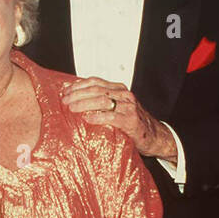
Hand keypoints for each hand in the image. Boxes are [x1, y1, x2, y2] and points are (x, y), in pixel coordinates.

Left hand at [61, 76, 176, 159]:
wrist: (154, 137)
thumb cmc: (131, 124)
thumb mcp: (117, 108)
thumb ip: (102, 103)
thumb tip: (76, 101)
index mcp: (119, 89)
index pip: (95, 81)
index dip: (78, 85)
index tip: (65, 91)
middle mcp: (124, 94)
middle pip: (96, 90)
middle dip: (77, 94)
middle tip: (64, 101)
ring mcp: (128, 107)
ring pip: (102, 100)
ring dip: (83, 104)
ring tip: (71, 109)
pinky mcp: (131, 121)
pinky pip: (111, 117)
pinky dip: (97, 117)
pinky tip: (87, 119)